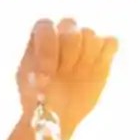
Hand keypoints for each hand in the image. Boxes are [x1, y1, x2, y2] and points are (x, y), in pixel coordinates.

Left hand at [17, 18, 118, 137]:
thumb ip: (35, 74)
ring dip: (85, 53)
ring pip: (89, 33)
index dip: (47, 46)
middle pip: (70, 24)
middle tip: (65, 71)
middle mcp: (62, 38)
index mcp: (39, 42)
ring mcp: (82, 46)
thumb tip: (44, 75)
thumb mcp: (29, 89)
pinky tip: (96, 69)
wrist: (57, 115)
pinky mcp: (101, 57)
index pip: (45, 26)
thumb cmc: (38, 100)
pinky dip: (107, 52)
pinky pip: (111, 42)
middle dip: (67, 48)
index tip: (46, 72)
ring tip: (79, 73)